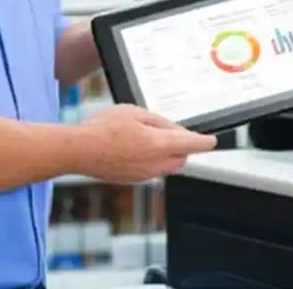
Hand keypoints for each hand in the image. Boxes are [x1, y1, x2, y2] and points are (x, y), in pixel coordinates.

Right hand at [73, 104, 218, 183]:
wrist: (80, 150)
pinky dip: (151, 161)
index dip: (204, 142)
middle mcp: (155, 163)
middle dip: (182, 148)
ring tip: (147, 138)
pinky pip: (151, 171)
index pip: (191, 144)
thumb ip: (157, 121)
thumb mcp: (133, 112)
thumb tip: (170, 129)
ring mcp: (144, 174)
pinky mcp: (133, 179)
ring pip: (167, 166)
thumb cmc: (103, 129)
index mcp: (159, 144)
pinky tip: (133, 149)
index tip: (211, 141)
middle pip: (181, 158)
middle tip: (172, 134)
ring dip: (167, 155)